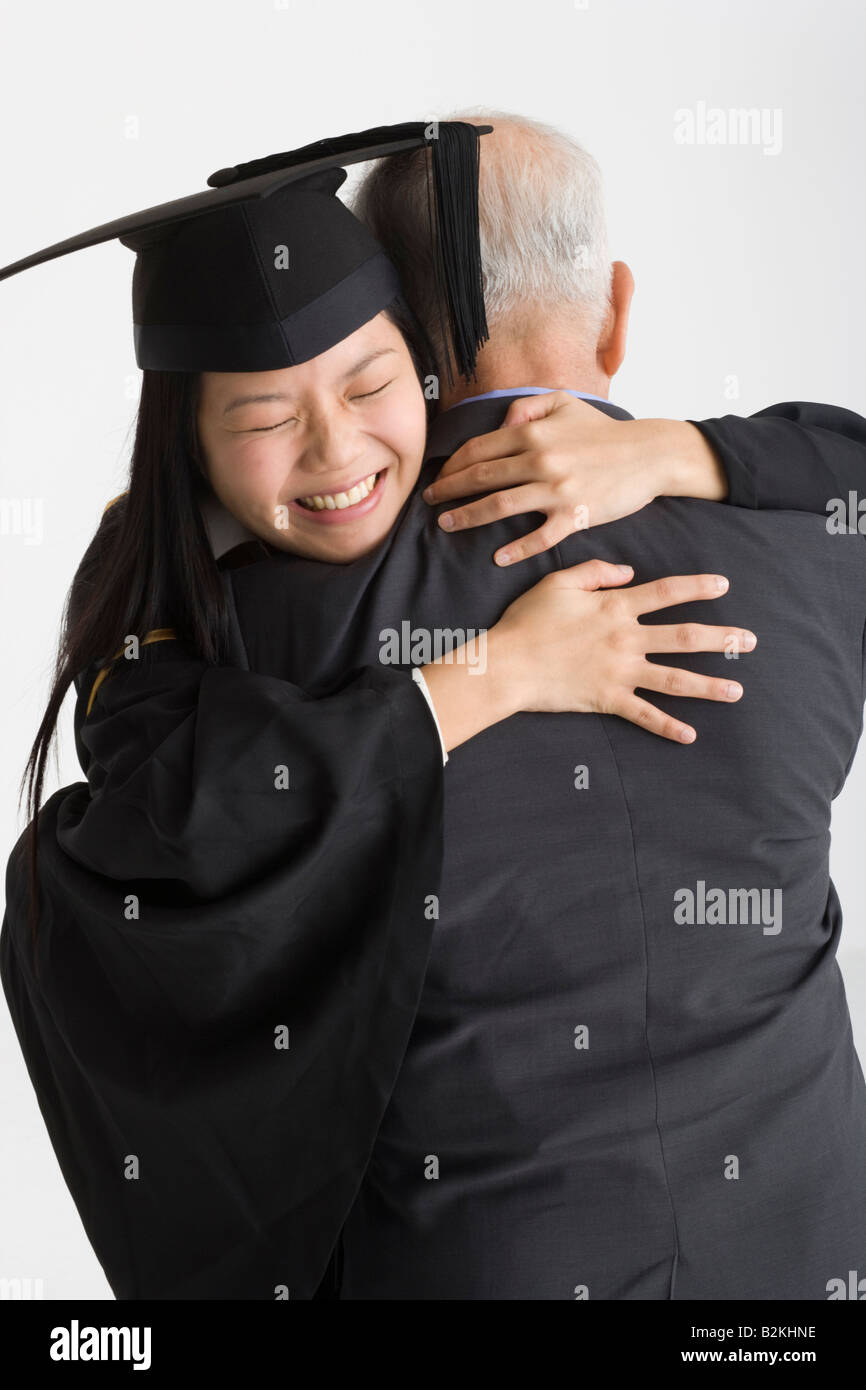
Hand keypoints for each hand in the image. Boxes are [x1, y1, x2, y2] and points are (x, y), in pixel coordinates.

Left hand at [423, 391, 727, 564]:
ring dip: (468, 516)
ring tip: (447, 524)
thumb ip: (527, 406)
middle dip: (448, 490)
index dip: (452, 465)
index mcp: (534, 432)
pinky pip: (540, 536)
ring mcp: (557, 489)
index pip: (479, 449)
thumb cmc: (605, 432)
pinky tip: (497, 558)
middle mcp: (540, 459)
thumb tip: (500, 423)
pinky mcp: (576, 515)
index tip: (438, 477)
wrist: (649, 454)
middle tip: (429, 502)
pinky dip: (517, 548)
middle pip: (481, 477)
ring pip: (500, 505)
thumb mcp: (565, 403)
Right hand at [489, 562, 754, 742]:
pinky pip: (644, 715)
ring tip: (738, 691)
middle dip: (722, 638)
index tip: (724, 585)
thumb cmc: (527, 621)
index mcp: (615, 607)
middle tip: (751, 640)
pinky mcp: (608, 699)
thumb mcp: (557, 582)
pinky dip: (668, 727)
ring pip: (675, 679)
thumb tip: (629, 572)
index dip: (697, 587)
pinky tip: (691, 736)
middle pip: (685, 637)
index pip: (666, 593)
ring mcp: (620, 672)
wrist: (507, 664)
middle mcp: (626, 639)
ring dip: (710, 686)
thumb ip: (595, 572)